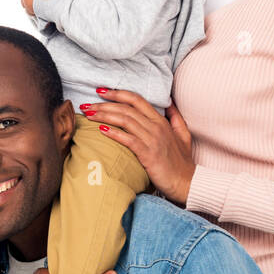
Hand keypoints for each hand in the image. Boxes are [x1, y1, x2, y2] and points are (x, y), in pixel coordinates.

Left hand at [82, 88, 195, 205]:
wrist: (187, 183)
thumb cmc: (182, 162)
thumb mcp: (183, 135)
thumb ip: (175, 118)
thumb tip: (170, 104)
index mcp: (161, 121)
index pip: (136, 100)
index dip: (118, 93)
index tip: (101, 91)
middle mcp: (156, 127)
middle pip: (126, 108)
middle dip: (104, 104)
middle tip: (86, 104)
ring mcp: (153, 139)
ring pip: (125, 120)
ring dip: (104, 116)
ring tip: (89, 115)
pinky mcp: (149, 154)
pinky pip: (129, 139)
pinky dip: (114, 133)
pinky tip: (101, 130)